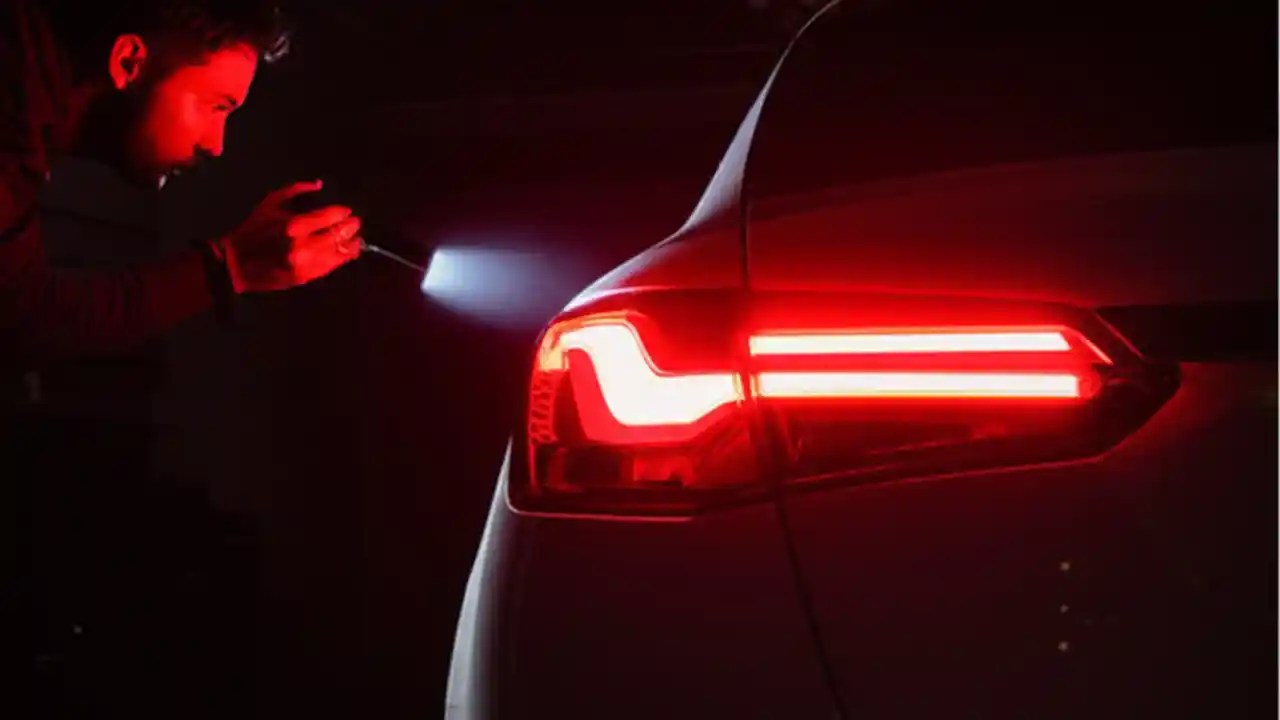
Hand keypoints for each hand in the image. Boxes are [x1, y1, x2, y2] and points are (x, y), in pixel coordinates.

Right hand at [217, 180, 362, 293]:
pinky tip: (347, 254)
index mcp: (294, 225)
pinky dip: (341, 259)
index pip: (331, 217)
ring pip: (339, 254)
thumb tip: (319, 185)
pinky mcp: (305, 278)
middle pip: (339, 236)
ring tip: (355, 240)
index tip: (347, 211)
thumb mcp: (271, 203)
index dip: (343, 213)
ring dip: (351, 245)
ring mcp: (305, 265)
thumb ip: (296, 190)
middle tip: (355, 223)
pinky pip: (330, 267)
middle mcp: (302, 246)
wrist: (236, 262)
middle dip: (351, 228)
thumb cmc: (254, 229)